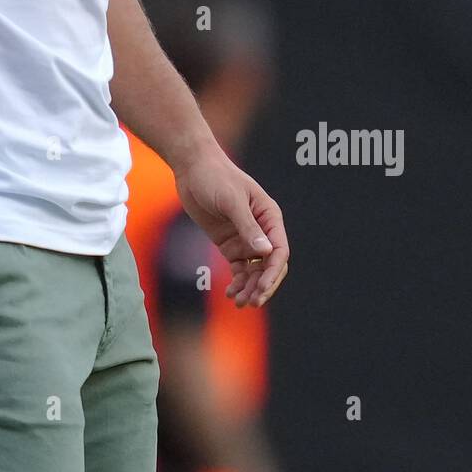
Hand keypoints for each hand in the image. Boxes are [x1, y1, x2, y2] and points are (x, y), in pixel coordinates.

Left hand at [174, 148, 288, 307]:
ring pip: (254, 271)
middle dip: (263, 285)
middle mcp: (261, 230)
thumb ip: (248, 226)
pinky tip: (230, 294)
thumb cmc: (215, 177)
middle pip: (269, 265)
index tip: (262, 288)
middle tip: (251, 302)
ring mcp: (245, 238)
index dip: (273, 272)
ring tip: (239, 303)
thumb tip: (266, 252)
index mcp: (269, 217)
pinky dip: (237, 283)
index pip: (279, 251)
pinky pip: (239, 269)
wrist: (192, 168)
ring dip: (249, 288)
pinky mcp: (229, 244)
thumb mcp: (231, 201)